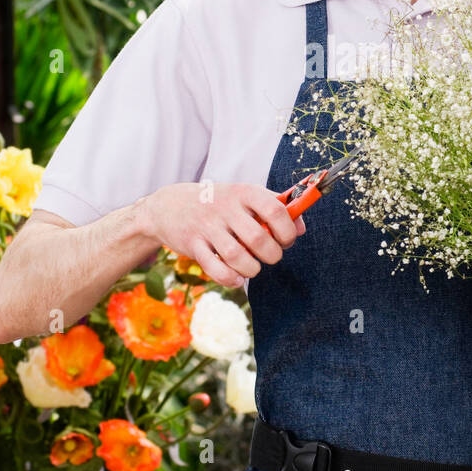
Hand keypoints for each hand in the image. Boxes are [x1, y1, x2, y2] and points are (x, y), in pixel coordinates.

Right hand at [135, 182, 304, 288]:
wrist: (170, 205)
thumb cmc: (218, 203)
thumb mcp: (245, 197)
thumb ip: (275, 207)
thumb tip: (302, 228)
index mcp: (244, 192)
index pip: (275, 210)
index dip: (287, 230)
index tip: (287, 240)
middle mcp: (225, 207)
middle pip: (258, 238)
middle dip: (272, 255)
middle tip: (271, 256)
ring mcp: (206, 226)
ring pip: (237, 256)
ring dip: (253, 269)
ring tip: (254, 267)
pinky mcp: (192, 244)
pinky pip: (215, 268)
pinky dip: (230, 278)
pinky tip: (236, 277)